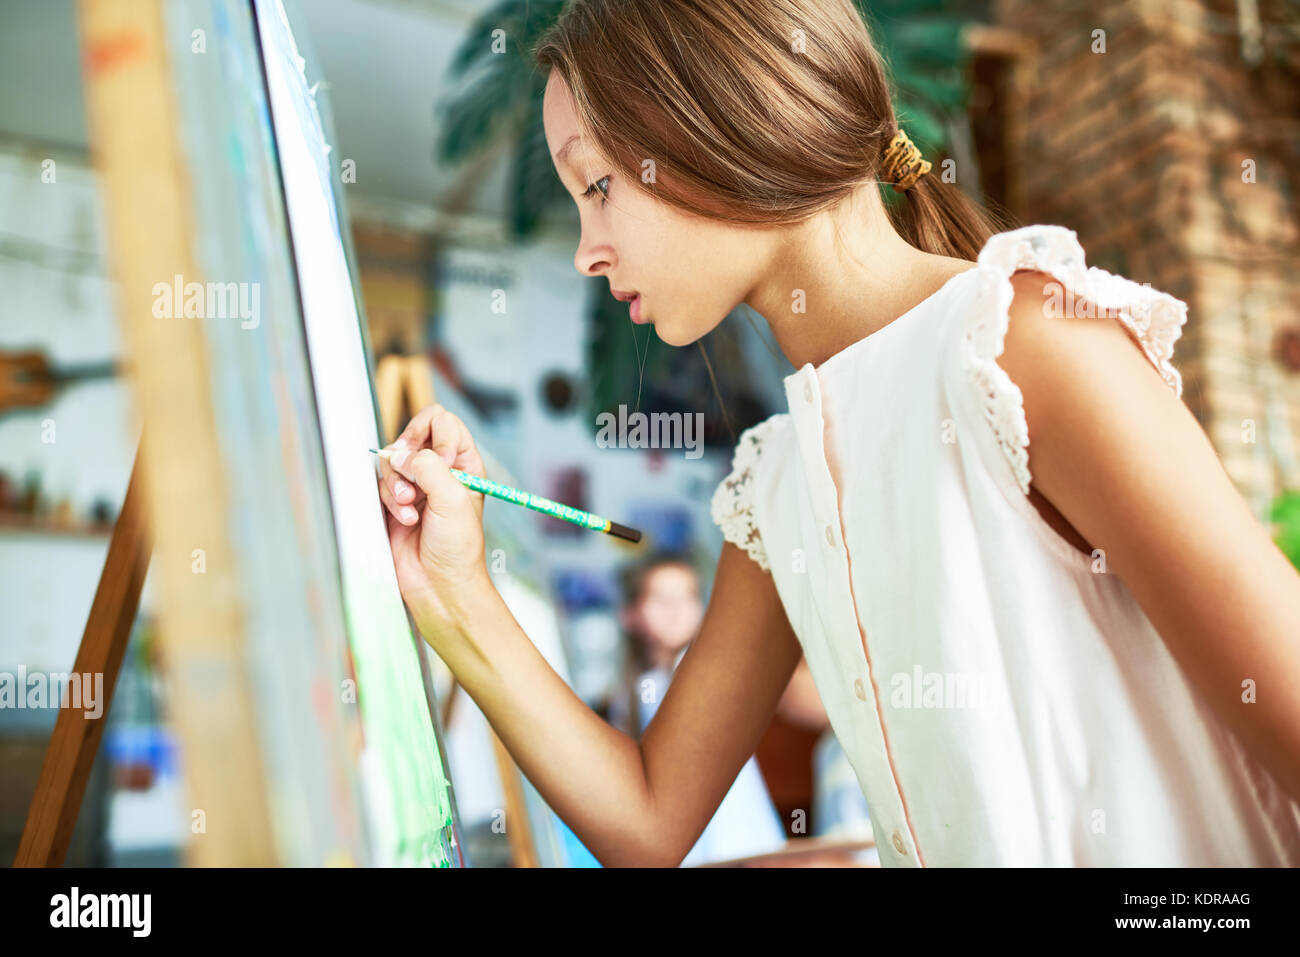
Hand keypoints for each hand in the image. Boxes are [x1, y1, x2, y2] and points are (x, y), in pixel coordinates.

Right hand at [378, 403, 490, 638]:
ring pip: (391, 461)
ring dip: (398, 485)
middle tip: (415, 483)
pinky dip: (390, 501)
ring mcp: (416, 487)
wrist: (440, 585)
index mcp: (463, 463)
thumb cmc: (458, 547)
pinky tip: (405, 521)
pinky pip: (381, 485)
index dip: (434, 435)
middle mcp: (439, 471)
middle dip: (408, 458)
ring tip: (410, 509)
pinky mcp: (394, 504)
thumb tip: (399, 454)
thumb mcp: (453, 497)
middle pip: (412, 436)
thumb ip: (427, 465)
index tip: (437, 461)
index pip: (443, 422)